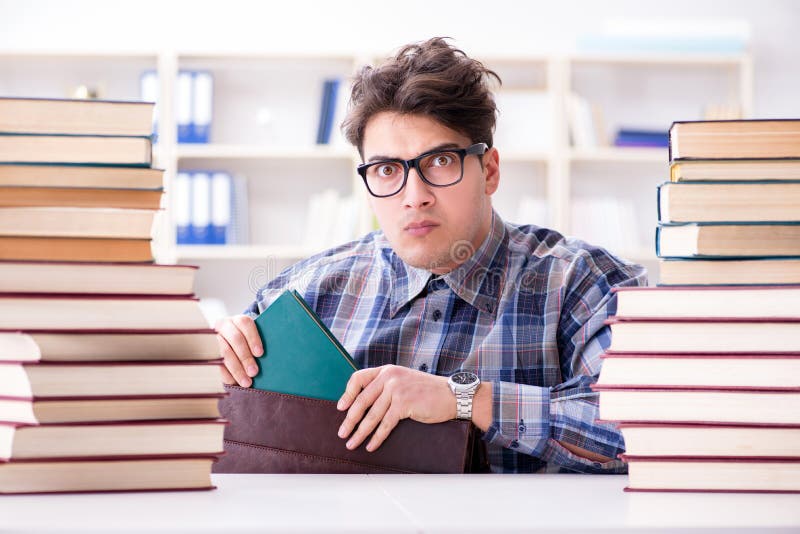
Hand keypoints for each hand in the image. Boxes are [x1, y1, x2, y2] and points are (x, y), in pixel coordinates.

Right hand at [215, 314, 262, 386]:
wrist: (229, 340)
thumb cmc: (248, 342)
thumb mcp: (252, 338)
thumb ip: (257, 345)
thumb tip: (266, 359)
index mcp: (238, 320)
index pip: (245, 324)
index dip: (253, 338)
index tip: (260, 354)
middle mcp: (224, 326)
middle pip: (236, 340)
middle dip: (245, 357)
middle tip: (254, 372)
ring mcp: (214, 338)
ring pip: (225, 352)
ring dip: (236, 369)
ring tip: (246, 382)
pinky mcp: (208, 351)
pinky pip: (216, 364)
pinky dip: (226, 374)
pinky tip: (234, 383)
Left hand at [336, 365, 454, 451]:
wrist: (451, 395)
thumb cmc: (428, 391)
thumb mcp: (404, 381)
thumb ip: (386, 386)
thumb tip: (365, 404)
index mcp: (387, 370)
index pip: (358, 378)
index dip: (347, 394)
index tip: (341, 408)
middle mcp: (389, 377)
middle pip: (362, 400)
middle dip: (350, 420)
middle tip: (342, 433)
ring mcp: (396, 390)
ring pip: (372, 415)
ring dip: (360, 432)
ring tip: (352, 443)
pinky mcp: (404, 404)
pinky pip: (385, 424)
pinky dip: (376, 437)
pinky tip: (371, 445)